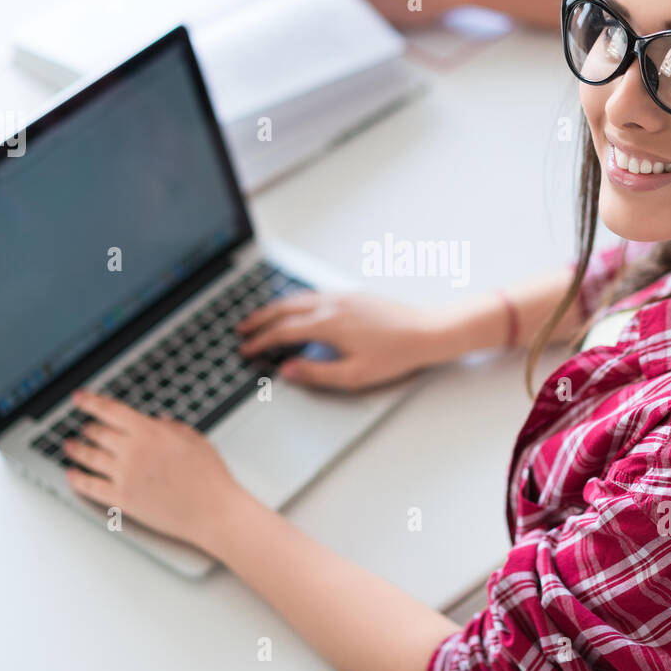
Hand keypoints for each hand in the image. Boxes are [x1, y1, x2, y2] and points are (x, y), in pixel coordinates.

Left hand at [62, 390, 241, 551]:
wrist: (213, 511)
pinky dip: (77, 479)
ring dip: (76, 450)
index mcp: (149, 431)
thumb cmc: (209, 477)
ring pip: (89, 457)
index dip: (90, 401)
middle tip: (84, 426)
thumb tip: (157, 420)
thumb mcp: (195, 439)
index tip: (80, 398)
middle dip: (88, 428)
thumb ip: (171, 426)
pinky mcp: (121, 500)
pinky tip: (72, 475)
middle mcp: (132, 451)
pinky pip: (90, 487)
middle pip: (98, 433)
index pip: (110, 410)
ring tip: (70, 446)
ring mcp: (124, 476)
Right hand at [236, 291, 445, 389]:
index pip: (283, 332)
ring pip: (299, 298)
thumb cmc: (396, 355)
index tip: (246, 350)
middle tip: (241, 329)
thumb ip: (316, 374)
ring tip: (261, 318)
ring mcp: (344, 297)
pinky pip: (314, 295)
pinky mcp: (354, 296)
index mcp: (329, 324)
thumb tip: (287, 371)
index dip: (261, 341)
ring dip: (276, 308)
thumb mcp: (354, 375)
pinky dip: (295, 302)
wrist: (428, 331)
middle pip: (285, 308)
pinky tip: (296, 309)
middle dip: (260, 319)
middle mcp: (333, 304)